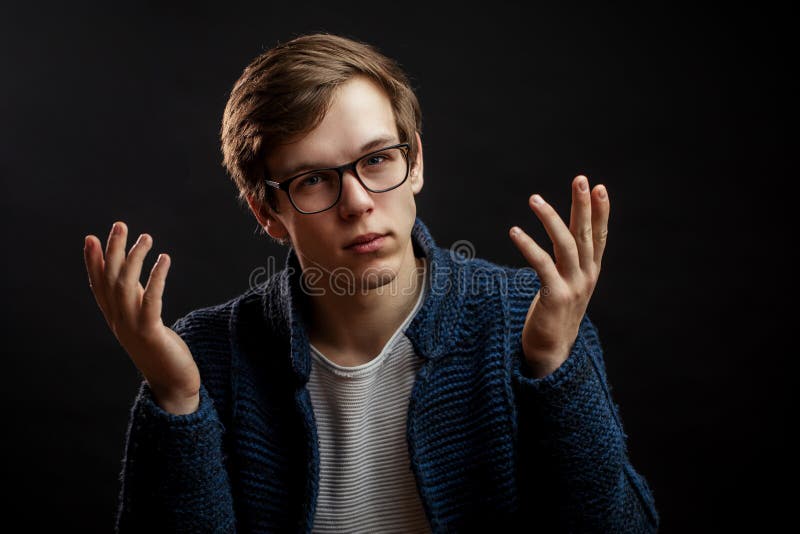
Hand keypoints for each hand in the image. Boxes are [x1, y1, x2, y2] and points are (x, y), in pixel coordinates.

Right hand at [83, 221, 199, 413]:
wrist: (174, 384)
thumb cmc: (162, 351)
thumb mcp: (145, 320)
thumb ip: (137, 299)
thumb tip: (132, 276)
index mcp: (116, 318)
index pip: (99, 285)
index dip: (93, 262)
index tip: (91, 238)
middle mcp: (119, 321)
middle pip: (110, 280)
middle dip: (113, 251)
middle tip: (120, 225)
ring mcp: (133, 328)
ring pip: (126, 286)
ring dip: (134, 258)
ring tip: (146, 237)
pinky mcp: (151, 333)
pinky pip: (151, 300)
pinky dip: (156, 278)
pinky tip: (164, 260)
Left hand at [509, 175, 609, 377]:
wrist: (551, 353)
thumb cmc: (554, 316)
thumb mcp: (566, 285)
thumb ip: (567, 264)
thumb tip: (561, 238)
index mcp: (590, 272)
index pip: (598, 237)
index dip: (600, 212)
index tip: (599, 187)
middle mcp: (586, 277)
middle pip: (586, 234)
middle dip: (583, 205)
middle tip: (581, 179)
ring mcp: (573, 287)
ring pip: (565, 245)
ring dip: (551, 218)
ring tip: (535, 198)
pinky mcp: (555, 297)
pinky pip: (542, 265)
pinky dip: (528, 245)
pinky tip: (514, 231)